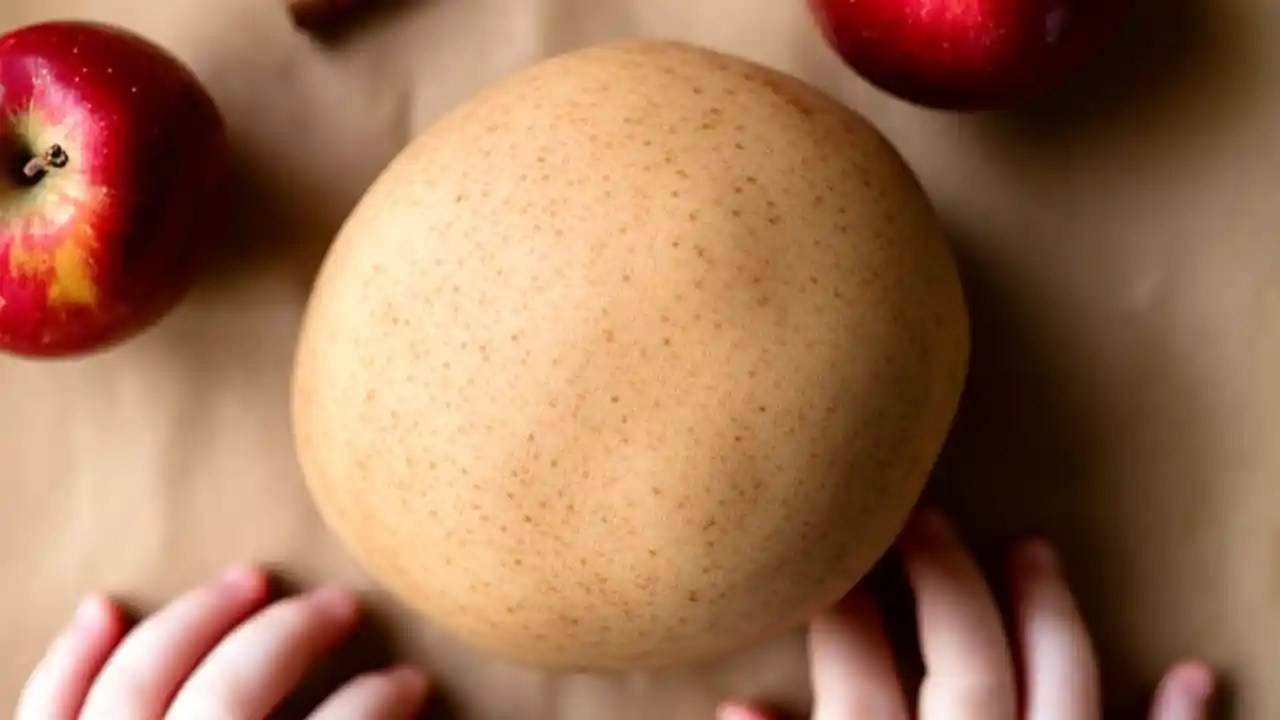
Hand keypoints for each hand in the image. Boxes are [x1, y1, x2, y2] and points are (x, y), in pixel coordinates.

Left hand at [16, 566, 429, 719]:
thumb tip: (399, 708)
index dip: (375, 706)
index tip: (412, 680)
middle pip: (231, 692)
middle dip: (294, 636)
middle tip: (343, 605)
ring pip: (138, 680)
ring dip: (200, 620)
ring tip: (251, 577)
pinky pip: (44, 710)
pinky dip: (71, 659)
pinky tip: (103, 608)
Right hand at [719, 510, 1215, 719]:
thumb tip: (737, 709)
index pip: (856, 670)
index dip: (837, 607)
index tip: (823, 562)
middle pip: (967, 658)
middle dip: (941, 578)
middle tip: (919, 517)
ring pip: (1065, 687)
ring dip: (1052, 614)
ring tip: (1035, 549)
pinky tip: (1194, 674)